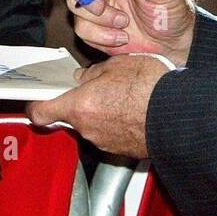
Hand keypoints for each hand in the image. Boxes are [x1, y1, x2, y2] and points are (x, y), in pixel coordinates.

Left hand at [28, 54, 168, 158]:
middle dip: (81, 101)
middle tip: (99, 86)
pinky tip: (134, 109)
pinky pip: (111, 134)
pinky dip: (117, 123)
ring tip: (124, 96)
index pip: (41, 112)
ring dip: (102, 112)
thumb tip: (86, 77)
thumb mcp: (118, 64)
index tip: (38, 99)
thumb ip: (93, 72)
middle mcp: (88, 128)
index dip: (37, 104)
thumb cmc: (151, 87)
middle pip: (71, 115)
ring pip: (93, 124)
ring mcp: (105, 142)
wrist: (179, 115)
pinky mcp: (122, 151)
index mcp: (80, 105)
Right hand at [63, 0, 195, 65]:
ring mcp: (95, 0)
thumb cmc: (172, 9)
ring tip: (124, 23)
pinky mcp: (92, 23)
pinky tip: (121, 37)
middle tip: (101, 8)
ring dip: (99, 19)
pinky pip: (81, 28)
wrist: (173, 42)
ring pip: (75, 3)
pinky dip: (100, 36)